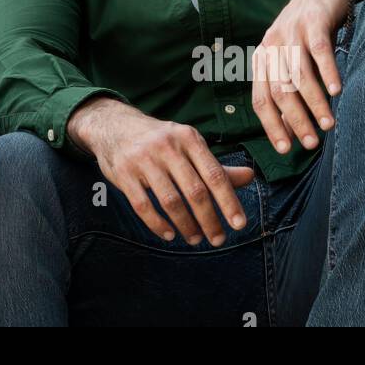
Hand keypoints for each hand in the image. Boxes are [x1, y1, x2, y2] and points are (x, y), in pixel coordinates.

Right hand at [69, 99, 252, 245]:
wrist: (114, 125)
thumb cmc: (159, 140)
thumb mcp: (188, 145)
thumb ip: (216, 165)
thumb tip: (250, 177)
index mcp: (188, 138)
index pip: (215, 174)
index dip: (229, 202)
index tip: (239, 224)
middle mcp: (167, 146)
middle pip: (195, 191)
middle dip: (209, 220)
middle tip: (217, 239)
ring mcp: (143, 159)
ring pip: (170, 201)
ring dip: (186, 225)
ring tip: (194, 239)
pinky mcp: (124, 173)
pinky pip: (142, 205)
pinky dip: (157, 224)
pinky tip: (168, 234)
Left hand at [251, 0, 345, 155]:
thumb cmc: (306, 34)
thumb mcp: (292, 61)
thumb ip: (290, 92)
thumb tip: (292, 131)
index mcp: (263, 60)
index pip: (261, 100)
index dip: (271, 126)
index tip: (285, 150)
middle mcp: (272, 47)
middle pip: (279, 91)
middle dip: (295, 121)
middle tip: (311, 144)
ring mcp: (291, 33)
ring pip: (299, 75)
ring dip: (314, 103)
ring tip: (328, 125)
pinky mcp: (313, 23)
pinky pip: (320, 51)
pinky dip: (328, 72)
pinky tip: (337, 91)